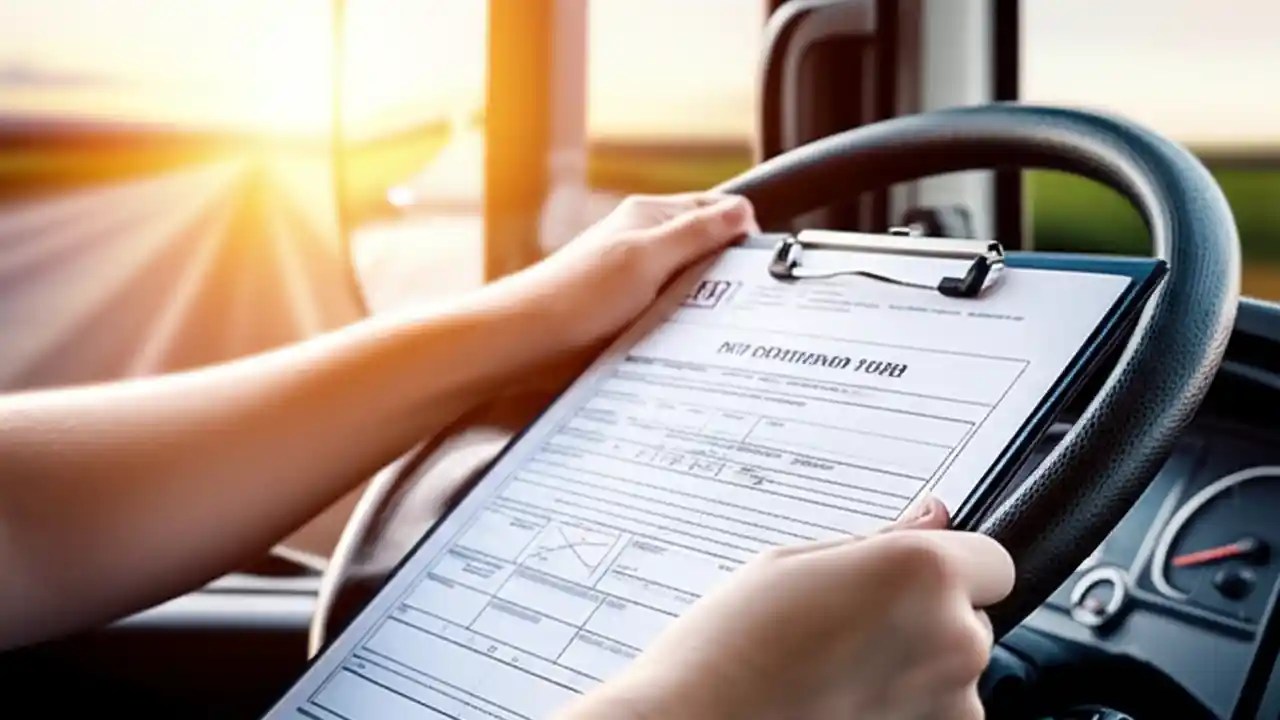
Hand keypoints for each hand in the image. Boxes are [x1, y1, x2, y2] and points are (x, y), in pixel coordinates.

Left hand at [492, 192, 758, 352]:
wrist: (528, 338)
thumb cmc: (578, 294)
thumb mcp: (647, 258)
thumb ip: (695, 233)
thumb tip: (742, 211)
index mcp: (650, 215)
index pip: (716, 208)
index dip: (742, 230)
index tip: (757, 263)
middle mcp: (645, 239)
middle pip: (707, 244)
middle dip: (730, 265)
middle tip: (750, 296)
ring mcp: (637, 273)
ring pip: (692, 278)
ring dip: (710, 296)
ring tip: (727, 319)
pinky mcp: (630, 305)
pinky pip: (673, 305)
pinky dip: (689, 316)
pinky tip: (695, 335)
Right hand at [558, 497, 1014, 719]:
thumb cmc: (727, 652)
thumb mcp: (792, 563)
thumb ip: (879, 540)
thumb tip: (933, 515)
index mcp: (921, 573)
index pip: (994, 560)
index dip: (951, 567)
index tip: (913, 580)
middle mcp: (953, 639)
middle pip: (973, 619)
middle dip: (927, 622)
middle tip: (851, 630)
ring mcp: (950, 706)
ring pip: (954, 675)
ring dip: (915, 672)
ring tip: (836, 673)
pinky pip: (938, 716)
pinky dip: (905, 710)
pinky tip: (843, 703)